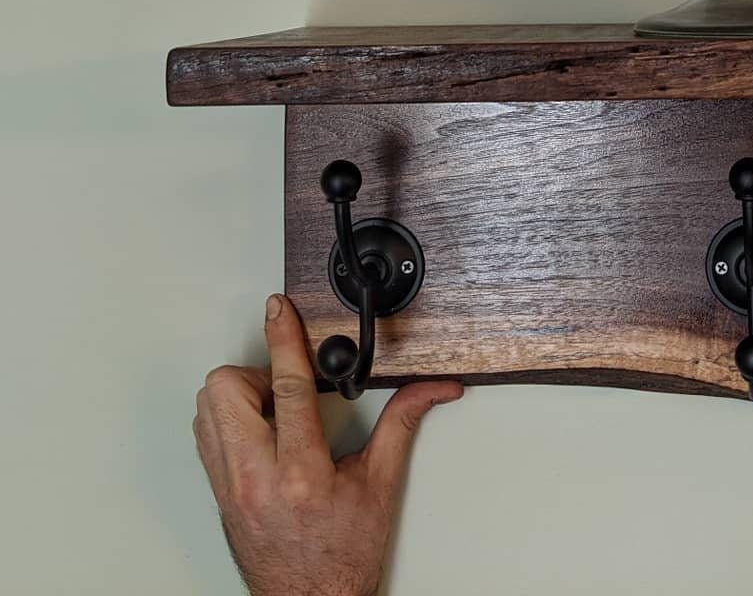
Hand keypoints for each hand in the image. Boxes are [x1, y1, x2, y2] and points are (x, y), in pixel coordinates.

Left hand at [194, 293, 463, 595]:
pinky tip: (261, 428)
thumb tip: (433, 388)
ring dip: (240, 395)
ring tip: (277, 408)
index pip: (286, 388)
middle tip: (289, 383)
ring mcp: (230, 488)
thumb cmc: (344, 555)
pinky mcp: (220, 495)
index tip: (280, 309)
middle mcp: (255, 479)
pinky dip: (228, 419)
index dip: (284, 339)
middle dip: (257, 371)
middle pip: (226, 392)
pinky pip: (206, 437)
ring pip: (207, 410)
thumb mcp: (382, 485)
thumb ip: (403, 423)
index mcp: (301, 473)